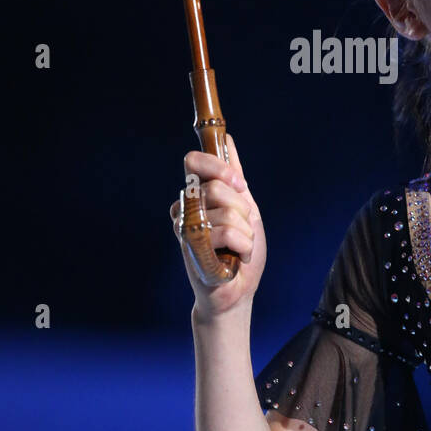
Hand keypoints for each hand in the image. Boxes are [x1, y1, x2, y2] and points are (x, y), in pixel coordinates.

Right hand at [170, 133, 265, 318]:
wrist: (236, 291)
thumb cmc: (239, 251)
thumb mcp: (244, 207)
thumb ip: (234, 176)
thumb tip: (228, 139)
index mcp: (196, 195)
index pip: (194, 162)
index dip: (217, 167)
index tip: (240, 184)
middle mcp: (185, 209)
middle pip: (219, 187)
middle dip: (242, 209)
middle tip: (241, 228)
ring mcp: (185, 228)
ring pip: (227, 212)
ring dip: (245, 233)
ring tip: (238, 249)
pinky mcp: (191, 249)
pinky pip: (227, 233)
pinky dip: (243, 246)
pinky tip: (235, 259)